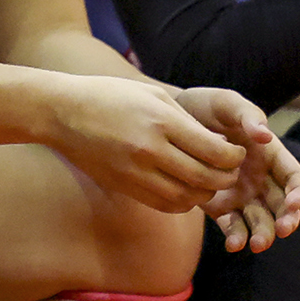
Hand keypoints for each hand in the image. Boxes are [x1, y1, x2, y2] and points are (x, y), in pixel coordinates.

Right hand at [46, 77, 245, 212]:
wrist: (62, 112)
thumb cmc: (110, 96)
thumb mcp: (152, 95)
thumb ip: (187, 122)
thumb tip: (218, 146)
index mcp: (161, 122)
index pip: (214, 151)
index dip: (234, 157)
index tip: (237, 153)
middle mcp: (150, 150)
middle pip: (205, 178)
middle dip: (227, 178)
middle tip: (231, 171)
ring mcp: (135, 172)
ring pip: (188, 197)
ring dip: (207, 194)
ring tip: (210, 182)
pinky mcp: (124, 187)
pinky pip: (165, 205)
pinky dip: (184, 202)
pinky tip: (187, 190)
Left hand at [175, 88, 299, 251]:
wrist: (172, 120)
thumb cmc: (206, 107)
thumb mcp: (227, 103)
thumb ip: (248, 116)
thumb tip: (265, 136)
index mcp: (270, 154)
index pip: (293, 177)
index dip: (298, 191)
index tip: (295, 202)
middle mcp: (260, 178)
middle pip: (282, 205)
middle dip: (286, 220)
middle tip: (282, 230)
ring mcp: (241, 194)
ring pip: (260, 220)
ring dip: (263, 234)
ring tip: (257, 244)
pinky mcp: (220, 206)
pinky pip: (233, 226)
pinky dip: (236, 237)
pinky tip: (233, 245)